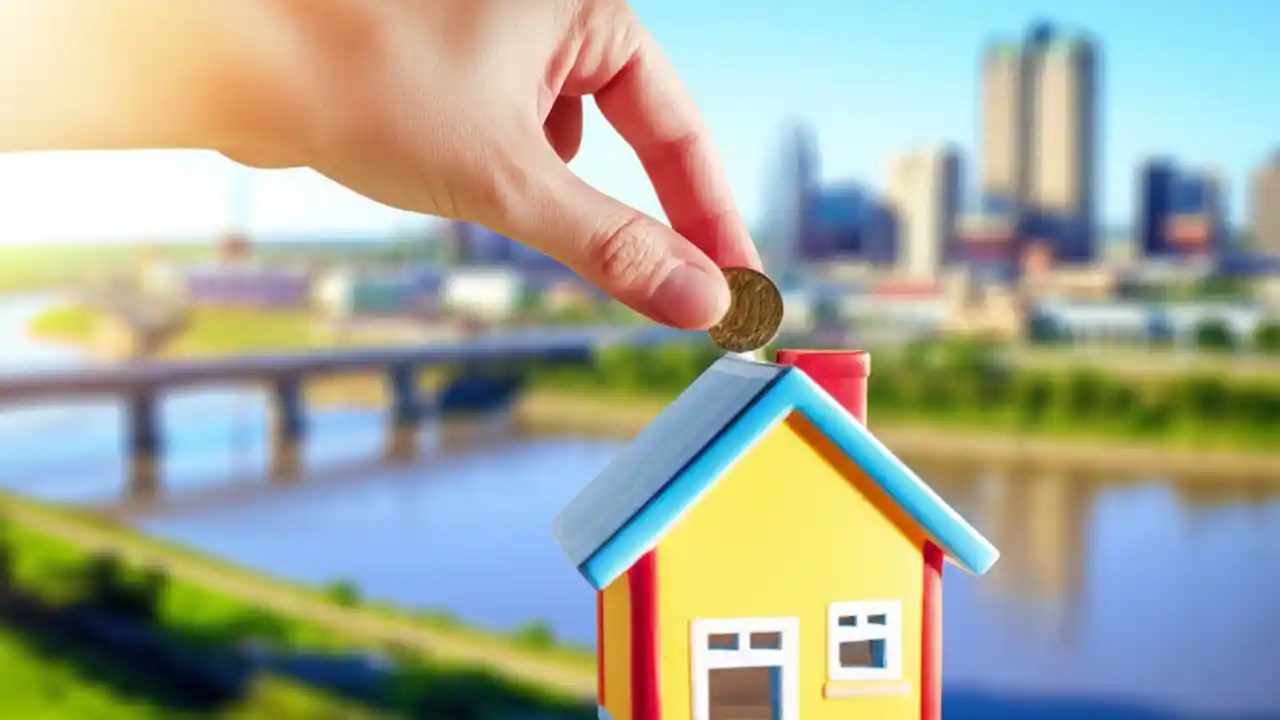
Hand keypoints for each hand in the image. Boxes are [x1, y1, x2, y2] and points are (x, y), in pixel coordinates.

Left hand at [266, 0, 760, 328]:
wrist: (227, 58)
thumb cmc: (365, 85)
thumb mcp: (510, 179)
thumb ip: (614, 245)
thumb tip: (701, 301)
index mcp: (584, 6)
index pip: (677, 125)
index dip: (711, 214)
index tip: (740, 284)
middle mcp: (548, 12)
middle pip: (619, 135)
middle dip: (606, 202)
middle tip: (652, 285)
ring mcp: (497, 36)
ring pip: (555, 143)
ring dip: (533, 186)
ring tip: (461, 172)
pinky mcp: (451, 67)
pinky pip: (506, 137)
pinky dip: (492, 171)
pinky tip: (432, 162)